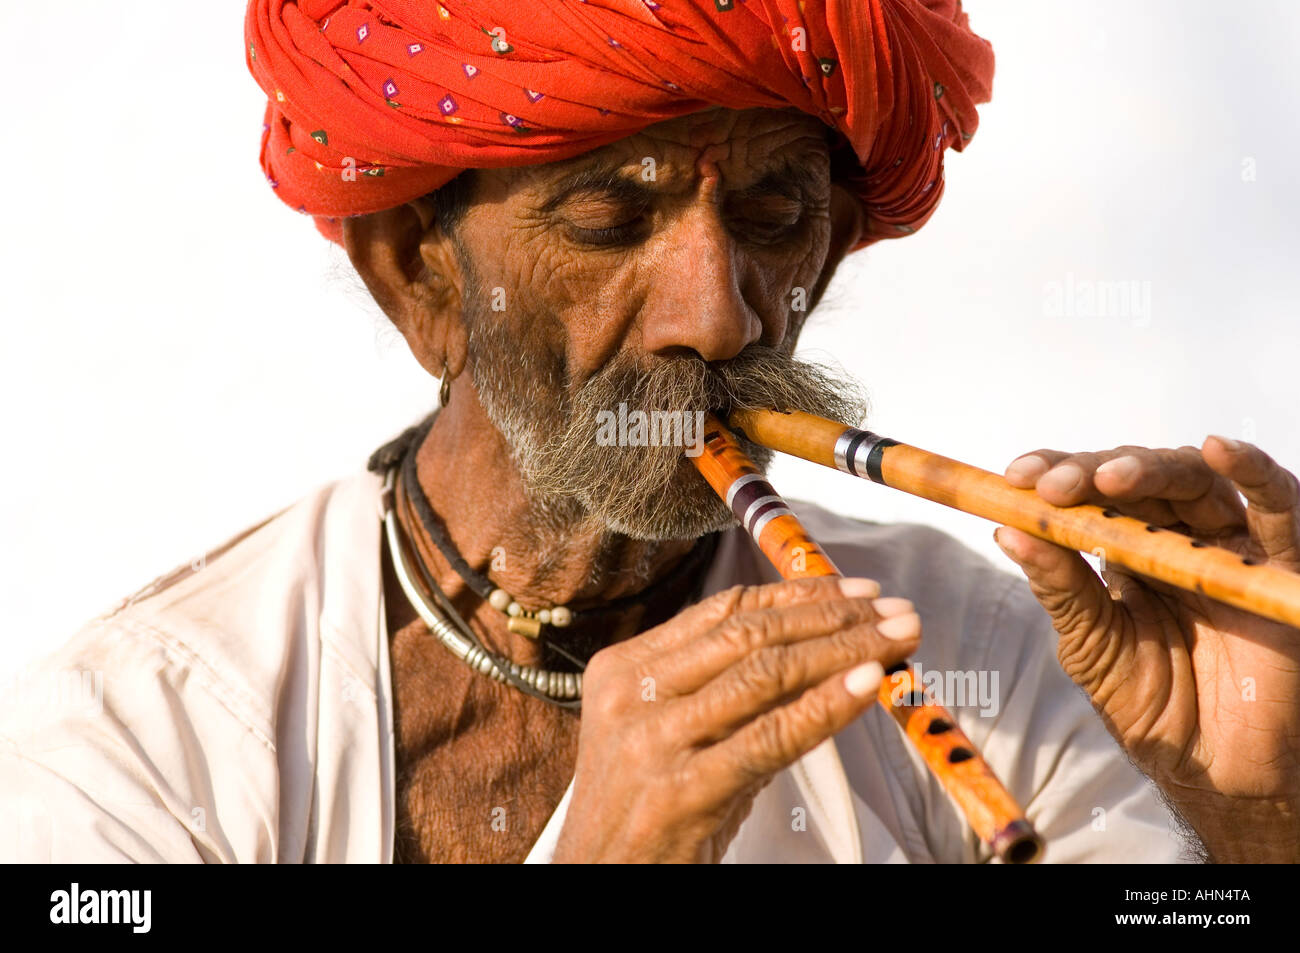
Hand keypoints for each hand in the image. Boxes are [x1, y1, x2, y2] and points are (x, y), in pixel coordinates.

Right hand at [549, 576, 919, 862]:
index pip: (725, 612)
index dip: (798, 594)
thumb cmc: (642, 814)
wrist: (599, 880)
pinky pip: (770, 738)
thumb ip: (725, 693)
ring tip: (897, 640)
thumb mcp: (667, 735)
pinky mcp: (682, 790)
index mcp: (624, 670)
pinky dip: (825, 707)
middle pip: (750, 635)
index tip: (854, 589)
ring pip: (764, 674)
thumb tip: (818, 655)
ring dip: (844, 650)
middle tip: (893, 611)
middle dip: (834, 616)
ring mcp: (654, 741)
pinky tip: (866, 687)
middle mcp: (634, 695)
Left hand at [996, 435, 1299, 860]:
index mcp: (1127, 550)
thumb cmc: (1153, 706)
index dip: (1054, 475)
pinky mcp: (1283, 562)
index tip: (1013, 476)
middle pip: (1138, 478)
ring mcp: (1230, 546)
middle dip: (1089, 473)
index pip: (1090, 495)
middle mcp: (1178, 538)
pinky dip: (1252, 469)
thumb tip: (1007, 530)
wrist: (1215, 770)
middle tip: (1050, 485)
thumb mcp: (1092, 644)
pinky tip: (1219, 450)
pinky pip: (1279, 504)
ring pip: (1196, 480)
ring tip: (1108, 477)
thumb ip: (1060, 588)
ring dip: (1149, 469)